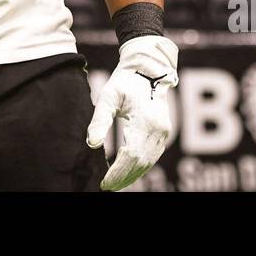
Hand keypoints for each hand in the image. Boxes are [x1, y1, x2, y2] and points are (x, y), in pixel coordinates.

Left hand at [86, 35, 178, 190]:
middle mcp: (158, 130)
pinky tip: (128, 172)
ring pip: (149, 162)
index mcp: (144, 121)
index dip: (118, 172)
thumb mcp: (108, 96)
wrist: (147, 69)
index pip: (130, 155)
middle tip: (107, 186)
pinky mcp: (164, 133)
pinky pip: (153, 156)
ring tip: (115, 184)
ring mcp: (163, 132)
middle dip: (124, 177)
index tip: (104, 182)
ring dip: (133, 175)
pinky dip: (140, 167)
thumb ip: (100, 119)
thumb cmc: (125, 82)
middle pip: (141, 163)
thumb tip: (92, 143)